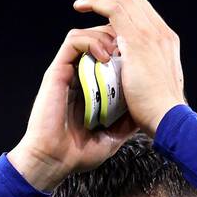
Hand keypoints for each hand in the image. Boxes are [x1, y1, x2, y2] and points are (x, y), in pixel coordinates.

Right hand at [8, 25, 138, 190]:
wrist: (53, 162)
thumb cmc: (77, 154)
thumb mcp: (111, 138)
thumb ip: (125, 123)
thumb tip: (144, 112)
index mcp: (89, 89)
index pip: (107, 58)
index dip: (123, 52)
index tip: (139, 60)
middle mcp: (77, 77)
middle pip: (97, 41)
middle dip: (116, 38)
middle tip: (132, 49)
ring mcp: (66, 72)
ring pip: (86, 35)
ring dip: (105, 37)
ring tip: (119, 52)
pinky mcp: (57, 71)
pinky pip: (73, 41)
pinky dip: (91, 41)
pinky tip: (105, 55)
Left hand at [72, 0, 185, 136]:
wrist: (169, 119)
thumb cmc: (161, 114)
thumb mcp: (157, 88)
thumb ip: (147, 75)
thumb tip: (133, 79)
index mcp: (167, 43)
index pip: (144, 14)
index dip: (124, 9)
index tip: (107, 15)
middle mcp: (161, 33)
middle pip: (134, 0)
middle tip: (91, 1)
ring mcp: (151, 34)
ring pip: (123, 0)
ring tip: (82, 3)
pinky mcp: (137, 40)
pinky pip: (114, 10)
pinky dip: (97, 4)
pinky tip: (83, 7)